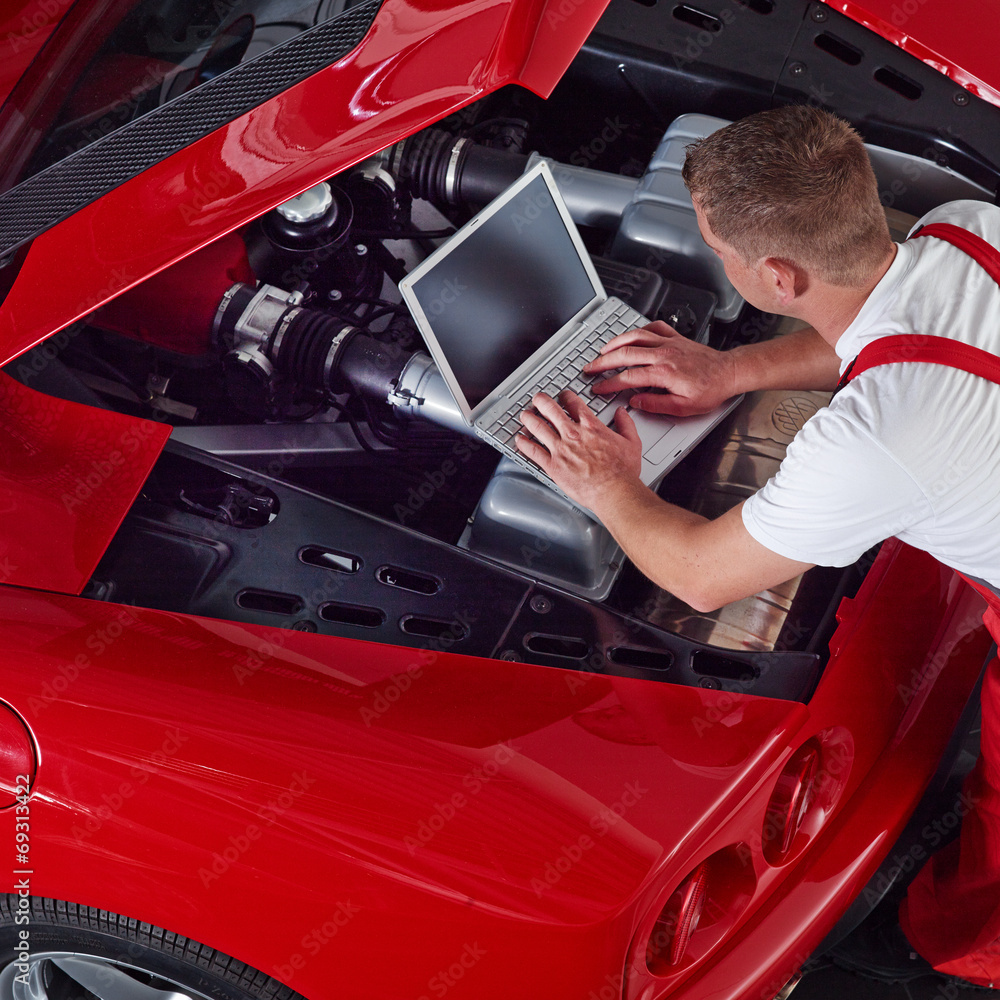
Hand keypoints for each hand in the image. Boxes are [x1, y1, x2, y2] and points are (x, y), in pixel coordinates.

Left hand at [515, 390, 641, 509]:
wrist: (614, 491)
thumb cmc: (623, 472)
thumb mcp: (632, 442)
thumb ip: (626, 424)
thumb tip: (621, 413)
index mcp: (591, 427)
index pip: (573, 404)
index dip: (566, 397)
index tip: (563, 396)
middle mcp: (573, 434)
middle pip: (551, 409)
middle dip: (541, 401)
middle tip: (537, 399)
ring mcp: (560, 449)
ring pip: (538, 427)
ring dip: (529, 418)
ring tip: (524, 415)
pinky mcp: (552, 466)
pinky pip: (533, 451)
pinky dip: (523, 443)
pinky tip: (519, 440)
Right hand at [584, 320, 736, 415]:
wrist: (729, 373)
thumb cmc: (711, 390)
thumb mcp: (683, 408)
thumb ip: (656, 405)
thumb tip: (635, 402)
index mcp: (663, 373)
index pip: (628, 377)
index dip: (609, 383)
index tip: (598, 388)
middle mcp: (664, 354)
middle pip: (625, 353)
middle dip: (603, 361)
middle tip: (591, 367)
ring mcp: (669, 343)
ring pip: (635, 336)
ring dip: (616, 342)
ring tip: (603, 349)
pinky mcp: (676, 338)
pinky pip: (653, 327)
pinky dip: (640, 329)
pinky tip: (632, 335)